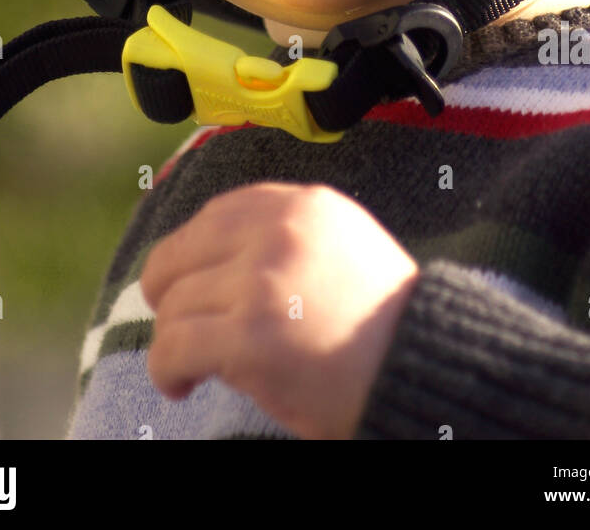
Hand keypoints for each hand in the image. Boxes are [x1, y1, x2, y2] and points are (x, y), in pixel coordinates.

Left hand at [140, 181, 419, 439]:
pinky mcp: (250, 337)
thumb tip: (213, 258)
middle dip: (167, 293)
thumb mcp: (342, 243)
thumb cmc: (384, 322)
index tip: (184, 279)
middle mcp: (278, 232)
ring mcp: (262, 282)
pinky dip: (166, 370)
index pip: (216, 214)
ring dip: (172, 340)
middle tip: (175, 323)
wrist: (423, 366)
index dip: (190, 252)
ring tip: (187, 366)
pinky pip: (175, 346)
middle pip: (182, 254)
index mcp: (303, 205)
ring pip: (175, 305)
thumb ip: (286, 234)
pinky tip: (181, 384)